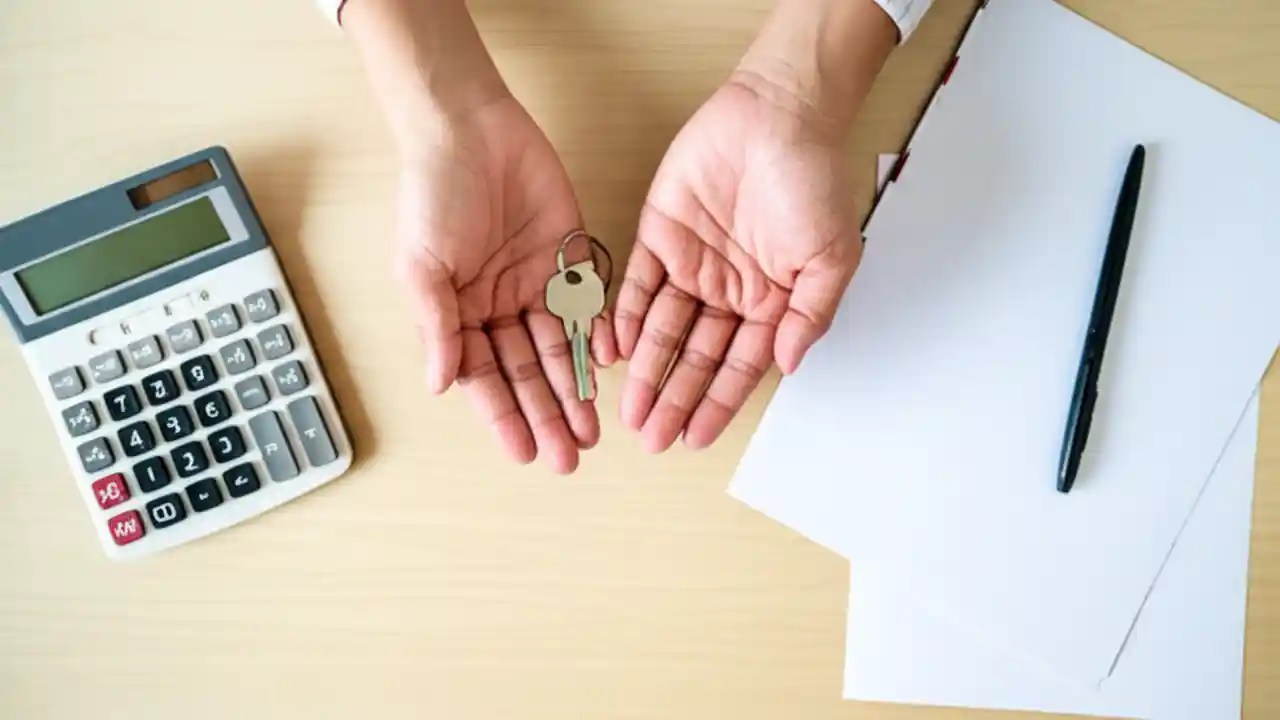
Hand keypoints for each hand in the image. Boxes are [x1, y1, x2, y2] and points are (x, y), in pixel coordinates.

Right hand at [396, 99, 618, 473]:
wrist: (469, 128)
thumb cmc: (433, 193)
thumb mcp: (421, 265)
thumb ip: (436, 327)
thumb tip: (440, 387)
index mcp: (458, 315)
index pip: (485, 379)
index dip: (506, 417)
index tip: (527, 453)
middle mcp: (499, 308)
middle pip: (527, 372)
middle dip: (548, 415)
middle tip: (571, 456)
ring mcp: (536, 284)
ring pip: (560, 348)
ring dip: (575, 388)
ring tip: (593, 429)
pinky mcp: (569, 255)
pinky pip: (587, 305)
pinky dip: (597, 335)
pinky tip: (609, 366)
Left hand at [613, 0, 896, 452]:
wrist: (778, 113)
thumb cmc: (813, 179)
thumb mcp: (831, 257)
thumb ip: (809, 315)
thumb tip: (788, 365)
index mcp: (770, 300)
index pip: (738, 365)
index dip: (717, 403)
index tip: (695, 437)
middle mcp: (728, 290)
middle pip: (695, 356)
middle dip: (674, 398)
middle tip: (652, 437)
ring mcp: (692, 264)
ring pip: (663, 330)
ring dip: (646, 370)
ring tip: (629, 411)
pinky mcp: (659, 235)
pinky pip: (638, 286)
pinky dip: (626, 319)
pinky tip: (616, 351)